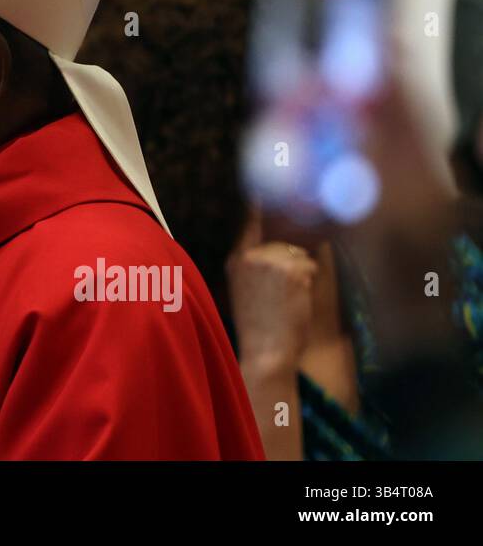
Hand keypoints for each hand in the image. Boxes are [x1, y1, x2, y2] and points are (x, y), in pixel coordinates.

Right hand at [226, 219, 317, 373]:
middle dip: (293, 251)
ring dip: (303, 269)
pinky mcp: (291, 273)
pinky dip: (310, 280)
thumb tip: (278, 242)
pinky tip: (298, 298)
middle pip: (282, 237)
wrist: (266, 351)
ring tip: (291, 294)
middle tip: (289, 280)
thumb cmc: (259, 324)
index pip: (251, 222)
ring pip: (298, 252)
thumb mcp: (244, 289)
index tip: (266, 193)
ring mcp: (271, 263)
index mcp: (236, 260)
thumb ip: (254, 262)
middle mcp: (250, 256)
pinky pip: (310, 265)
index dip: (262, 206)